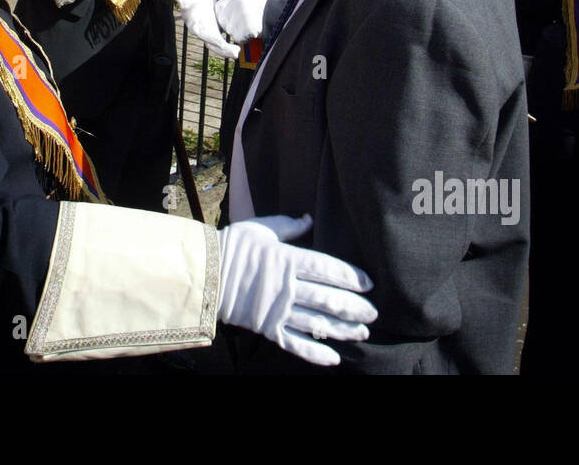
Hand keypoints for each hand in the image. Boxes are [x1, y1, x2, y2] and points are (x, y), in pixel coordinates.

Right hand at [165, 0, 238, 58]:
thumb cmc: (192, 0)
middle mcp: (200, 33)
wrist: (196, 5)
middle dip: (220, 47)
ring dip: (225, 51)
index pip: (202, 33)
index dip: (209, 37)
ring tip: (236, 54)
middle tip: (231, 51)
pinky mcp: (212, 36)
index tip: (218, 41)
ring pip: (215, 46)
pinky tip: (236, 53)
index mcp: (194, 25)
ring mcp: (206, 36)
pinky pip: (219, 45)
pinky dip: (226, 50)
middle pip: (210, 42)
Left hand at [215, 0, 269, 41]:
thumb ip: (233, 7)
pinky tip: (255, 31)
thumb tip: (219, 17)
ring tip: (252, 26)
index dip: (224, 17)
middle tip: (246, 23)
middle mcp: (238, 3)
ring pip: (230, 31)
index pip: (218, 9)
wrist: (283, 16)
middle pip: (223, 21)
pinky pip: (239, 39)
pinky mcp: (248, 27)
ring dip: (239, 33)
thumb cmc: (264, 12)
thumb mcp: (247, 1)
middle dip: (231, 26)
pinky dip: (245, 39)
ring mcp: (243, 15)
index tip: (235, 19)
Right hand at [217, 214, 376, 366]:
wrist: (205, 275)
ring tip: (362, 332)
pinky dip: (315, 353)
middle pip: (328, 299)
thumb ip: (288, 225)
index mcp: (286, 260)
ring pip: (317, 322)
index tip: (369, 283)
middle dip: (354, 307)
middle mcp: (286, 287)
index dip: (350, 276)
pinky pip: (295, 343)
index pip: (327, 268)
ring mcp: (278, 310)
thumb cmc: (233, 247)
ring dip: (343, 329)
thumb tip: (309, 219)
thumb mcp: (260, 229)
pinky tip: (334, 358)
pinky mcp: (268, 328)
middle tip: (373, 313)